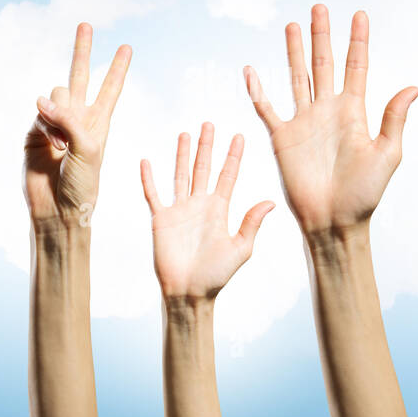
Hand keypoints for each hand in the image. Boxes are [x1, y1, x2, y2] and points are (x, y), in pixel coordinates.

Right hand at [24, 23, 131, 227]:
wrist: (58, 211)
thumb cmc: (82, 186)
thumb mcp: (87, 150)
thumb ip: (67, 121)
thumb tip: (40, 99)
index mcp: (99, 124)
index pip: (110, 89)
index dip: (117, 68)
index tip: (127, 47)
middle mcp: (77, 120)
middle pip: (80, 77)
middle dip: (82, 51)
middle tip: (86, 24)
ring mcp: (54, 125)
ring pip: (54, 96)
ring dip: (58, 114)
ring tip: (63, 144)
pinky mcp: (33, 134)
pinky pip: (38, 115)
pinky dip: (45, 126)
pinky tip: (52, 146)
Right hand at [141, 123, 274, 299]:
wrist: (189, 293)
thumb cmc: (216, 275)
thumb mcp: (240, 249)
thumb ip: (251, 224)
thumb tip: (270, 201)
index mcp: (220, 210)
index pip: (228, 176)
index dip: (233, 156)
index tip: (240, 136)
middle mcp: (200, 205)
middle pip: (204, 168)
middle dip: (207, 146)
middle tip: (210, 123)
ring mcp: (180, 210)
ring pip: (181, 175)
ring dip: (182, 155)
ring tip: (186, 133)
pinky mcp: (161, 219)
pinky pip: (154, 194)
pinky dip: (149, 178)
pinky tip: (147, 161)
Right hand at [244, 5, 417, 234]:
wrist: (334, 221)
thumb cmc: (365, 194)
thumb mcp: (387, 154)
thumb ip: (394, 118)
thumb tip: (414, 86)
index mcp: (355, 113)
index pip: (357, 67)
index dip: (357, 41)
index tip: (359, 14)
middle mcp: (328, 111)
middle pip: (324, 64)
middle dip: (323, 36)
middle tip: (320, 7)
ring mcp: (304, 122)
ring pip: (297, 78)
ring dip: (294, 52)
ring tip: (293, 25)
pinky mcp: (283, 138)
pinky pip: (267, 108)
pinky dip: (258, 90)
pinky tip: (250, 71)